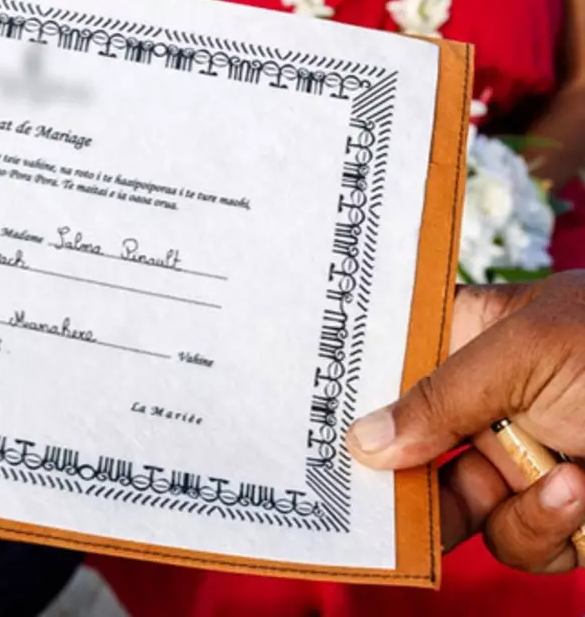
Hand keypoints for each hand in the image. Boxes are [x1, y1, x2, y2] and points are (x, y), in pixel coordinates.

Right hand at [346, 270, 584, 572]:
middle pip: (411, 441)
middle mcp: (490, 396)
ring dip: (509, 506)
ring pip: (462, 505)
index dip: (353, 386)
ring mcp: (523, 456)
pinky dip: (546, 528)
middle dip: (399, 473)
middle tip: (364, 501)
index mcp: (474, 332)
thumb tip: (360, 441)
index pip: (392, 356)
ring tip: (568, 482)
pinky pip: (517, 541)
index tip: (312, 417)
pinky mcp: (558, 513)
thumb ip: (441, 397)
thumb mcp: (527, 355)